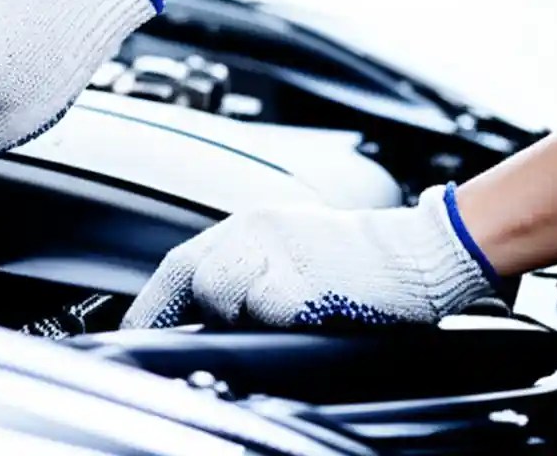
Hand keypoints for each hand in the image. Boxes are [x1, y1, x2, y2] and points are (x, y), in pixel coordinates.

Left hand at [121, 184, 499, 328]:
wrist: (421, 251)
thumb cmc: (361, 261)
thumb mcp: (291, 250)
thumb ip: (246, 269)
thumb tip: (202, 311)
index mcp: (248, 225)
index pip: (180, 262)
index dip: (154, 300)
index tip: (134, 329)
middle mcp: (255, 230)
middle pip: (192, 277)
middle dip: (190, 310)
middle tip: (207, 331)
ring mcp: (276, 253)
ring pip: (219, 293)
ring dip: (241, 315)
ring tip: (286, 312)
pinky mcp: (300, 280)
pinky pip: (263, 311)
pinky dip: (276, 322)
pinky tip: (307, 313)